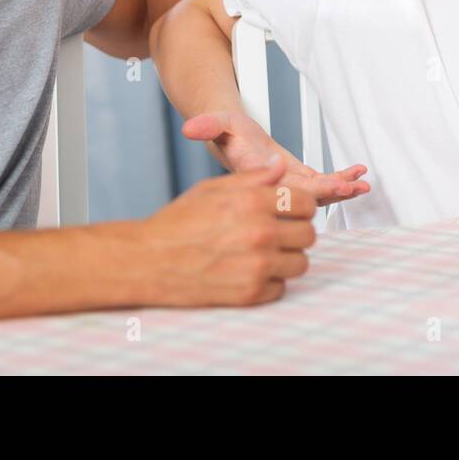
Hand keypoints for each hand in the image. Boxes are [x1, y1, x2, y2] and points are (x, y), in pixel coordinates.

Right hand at [138, 159, 316, 305]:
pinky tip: (250, 272)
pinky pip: (281, 287)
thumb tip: (278, 166)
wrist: (149, 261)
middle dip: (295, 232)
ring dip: (286, 259)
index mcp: (252, 201)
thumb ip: (252, 177)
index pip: (306, 203)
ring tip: (264, 254)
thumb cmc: (176, 224)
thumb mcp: (213, 189)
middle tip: (278, 234)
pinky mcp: (250, 293)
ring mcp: (257, 265)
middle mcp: (259, 232)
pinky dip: (270, 282)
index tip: (291, 212)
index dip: (300, 207)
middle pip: (309, 234)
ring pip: (301, 263)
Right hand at [183, 112, 369, 206]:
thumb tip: (191, 127)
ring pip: (317, 194)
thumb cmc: (224, 133)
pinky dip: (340, 180)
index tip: (334, 185)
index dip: (311, 190)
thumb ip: (208, 126)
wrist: (229, 139)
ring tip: (362, 184)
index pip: (285, 190)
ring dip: (340, 190)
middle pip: (306, 197)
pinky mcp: (297, 182)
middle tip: (355, 186)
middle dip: (332, 192)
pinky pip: (322, 185)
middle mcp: (273, 189)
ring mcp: (287, 187)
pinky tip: (356, 173)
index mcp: (256, 179)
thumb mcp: (217, 125)